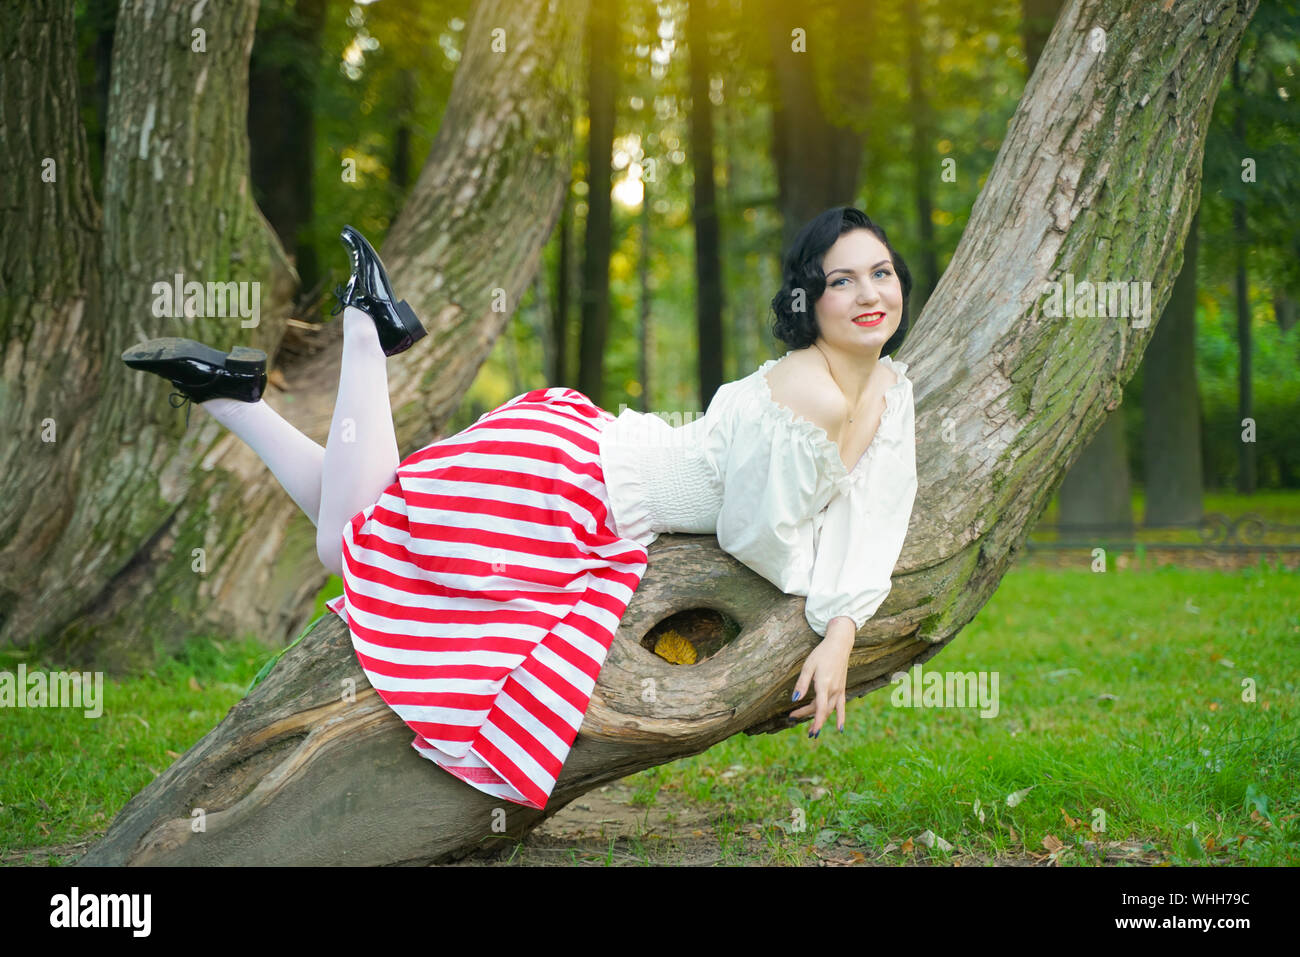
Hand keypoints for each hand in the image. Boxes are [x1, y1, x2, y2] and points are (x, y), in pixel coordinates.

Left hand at [789, 619, 855, 735]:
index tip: (810, 732)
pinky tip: (840, 729)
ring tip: (811, 729)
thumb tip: (794, 699)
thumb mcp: (808, 666)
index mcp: (824, 684)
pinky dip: (840, 718)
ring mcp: (839, 690)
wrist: (839, 644)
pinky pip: (842, 707)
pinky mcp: (842, 688)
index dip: (815, 722)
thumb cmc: (821, 653)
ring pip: (829, 710)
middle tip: (792, 717)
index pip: (820, 708)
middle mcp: (833, 689)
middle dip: (808, 717)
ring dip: (820, 719)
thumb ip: (801, 683)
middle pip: (821, 709)